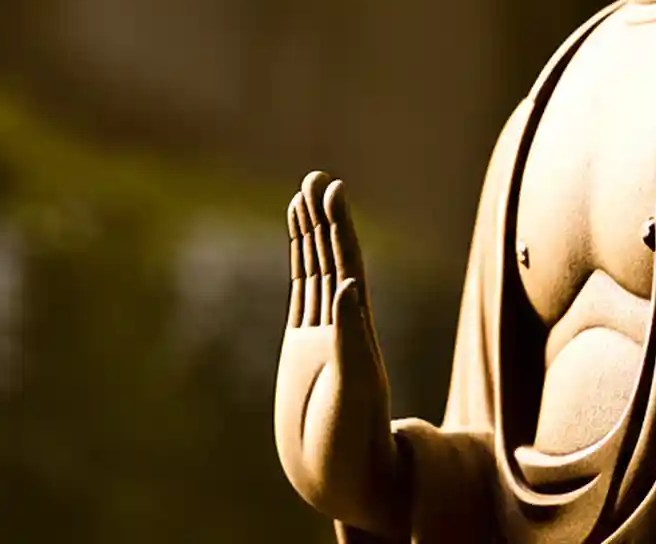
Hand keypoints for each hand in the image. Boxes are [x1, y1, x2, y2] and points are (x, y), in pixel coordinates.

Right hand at [273, 172, 404, 535]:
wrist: (341, 478)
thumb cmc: (353, 443)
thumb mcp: (355, 390)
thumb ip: (351, 339)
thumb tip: (348, 284)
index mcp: (357, 331)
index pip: (348, 266)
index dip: (340, 229)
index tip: (332, 190)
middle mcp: (343, 326)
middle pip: (333, 259)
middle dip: (324, 220)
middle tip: (314, 178)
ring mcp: (322, 334)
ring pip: (316, 272)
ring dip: (311, 235)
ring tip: (303, 195)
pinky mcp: (303, 347)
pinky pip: (301, 296)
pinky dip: (300, 266)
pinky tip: (298, 242)